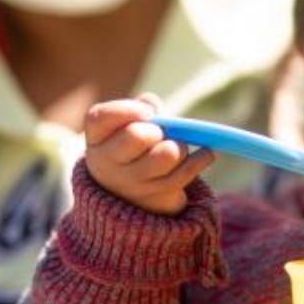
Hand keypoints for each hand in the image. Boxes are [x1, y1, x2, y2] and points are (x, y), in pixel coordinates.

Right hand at [83, 93, 214, 214]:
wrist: (130, 196)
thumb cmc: (131, 149)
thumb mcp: (126, 128)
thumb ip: (138, 110)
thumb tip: (152, 106)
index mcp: (97, 139)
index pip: (101, 118)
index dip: (126, 110)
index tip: (147, 113)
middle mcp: (108, 163)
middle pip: (136, 136)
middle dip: (156, 130)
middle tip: (159, 134)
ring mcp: (131, 184)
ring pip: (167, 154)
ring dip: (179, 146)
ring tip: (177, 146)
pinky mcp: (155, 198)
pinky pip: (185, 172)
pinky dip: (201, 159)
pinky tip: (206, 153)